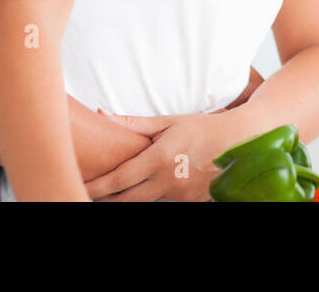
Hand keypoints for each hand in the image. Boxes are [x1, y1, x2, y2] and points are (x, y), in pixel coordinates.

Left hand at [84, 109, 256, 201]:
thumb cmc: (203, 128)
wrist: (242, 142)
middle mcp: (167, 181)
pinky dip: (150, 200)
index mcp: (159, 159)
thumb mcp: (169, 121)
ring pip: (144, 204)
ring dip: (126, 201)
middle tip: (83, 193)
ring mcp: (180, 195)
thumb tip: (102, 113)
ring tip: (109, 195)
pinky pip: (164, 204)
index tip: (76, 185)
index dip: (95, 186)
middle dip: (104, 200)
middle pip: (126, 200)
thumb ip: (135, 123)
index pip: (118, 180)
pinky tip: (143, 193)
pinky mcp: (190, 203)